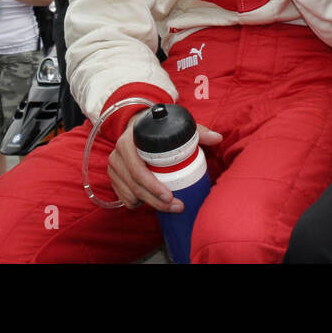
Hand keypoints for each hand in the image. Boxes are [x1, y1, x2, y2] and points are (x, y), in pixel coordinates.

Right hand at [106, 118, 221, 211]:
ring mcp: (114, 167)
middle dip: (156, 201)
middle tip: (176, 206)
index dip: (154, 186)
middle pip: (135, 186)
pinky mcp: (113, 177)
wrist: (137, 126)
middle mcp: (118, 155)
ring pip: (130, 194)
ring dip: (148, 204)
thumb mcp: (177, 126)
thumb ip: (197, 131)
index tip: (171, 196)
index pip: (138, 169)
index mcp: (129, 141)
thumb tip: (217, 138)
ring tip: (168, 206)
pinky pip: (124, 198)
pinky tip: (150, 201)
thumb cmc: (159, 129)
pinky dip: (137, 203)